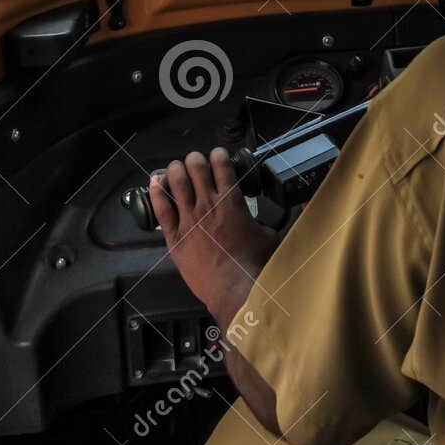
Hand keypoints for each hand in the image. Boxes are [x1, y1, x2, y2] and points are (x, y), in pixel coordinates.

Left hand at [150, 148, 278, 324]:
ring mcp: (189, 220)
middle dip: (195, 160)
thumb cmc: (254, 266)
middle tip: (196, 161)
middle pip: (196, 168)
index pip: (221, 165)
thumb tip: (289, 216)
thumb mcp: (271, 235)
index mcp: (232, 201)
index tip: (217, 155)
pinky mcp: (175, 238)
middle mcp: (209, 205)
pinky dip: (157, 192)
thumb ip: (271, 220)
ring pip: (177, 182)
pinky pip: (161, 209)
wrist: (236, 289)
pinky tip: (155, 182)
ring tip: (176, 167)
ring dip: (176, 170)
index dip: (218, 155)